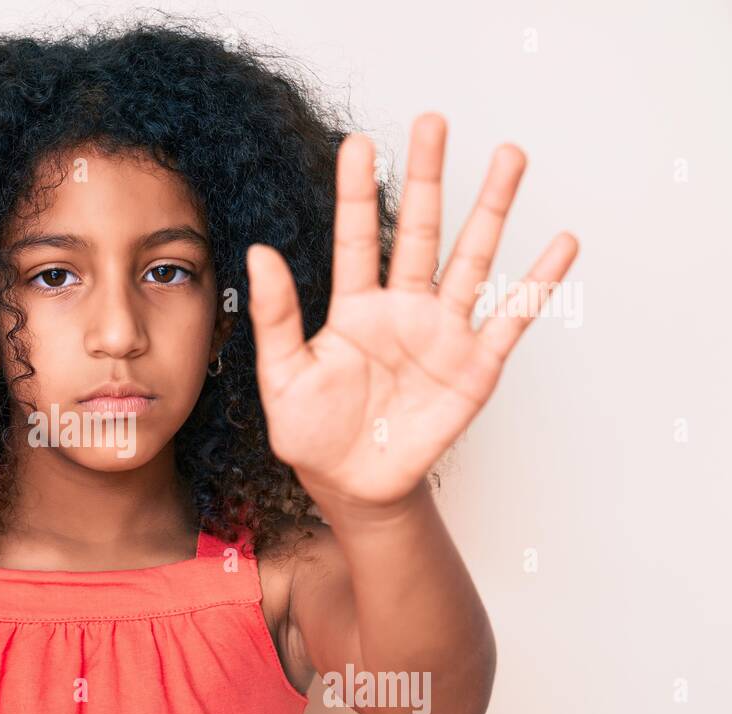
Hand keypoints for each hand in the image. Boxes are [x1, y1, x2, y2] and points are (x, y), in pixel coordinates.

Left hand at [246, 113, 577, 513]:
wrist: (351, 485)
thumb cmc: (311, 432)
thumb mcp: (282, 375)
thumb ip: (276, 316)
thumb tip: (259, 253)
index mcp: (354, 309)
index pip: (357, 238)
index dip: (358, 191)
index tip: (359, 142)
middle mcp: (402, 309)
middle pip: (420, 232)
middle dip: (428, 178)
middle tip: (434, 122)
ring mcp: (442, 333)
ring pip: (470, 259)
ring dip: (491, 210)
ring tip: (510, 157)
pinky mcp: (474, 366)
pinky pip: (512, 318)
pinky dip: (539, 283)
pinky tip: (561, 244)